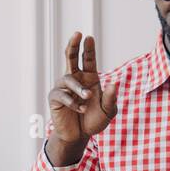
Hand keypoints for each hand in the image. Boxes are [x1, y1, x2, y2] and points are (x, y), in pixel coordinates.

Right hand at [46, 31, 118, 163]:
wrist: (79, 136)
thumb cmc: (93, 121)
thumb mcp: (107, 111)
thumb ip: (111, 99)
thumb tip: (114, 84)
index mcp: (89, 78)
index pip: (88, 59)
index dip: (88, 48)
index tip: (88, 36)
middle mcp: (75, 79)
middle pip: (71, 57)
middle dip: (73, 45)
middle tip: (76, 34)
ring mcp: (64, 87)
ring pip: (68, 79)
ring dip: (79, 88)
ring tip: (88, 97)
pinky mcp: (55, 98)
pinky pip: (61, 95)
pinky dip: (73, 102)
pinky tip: (80, 109)